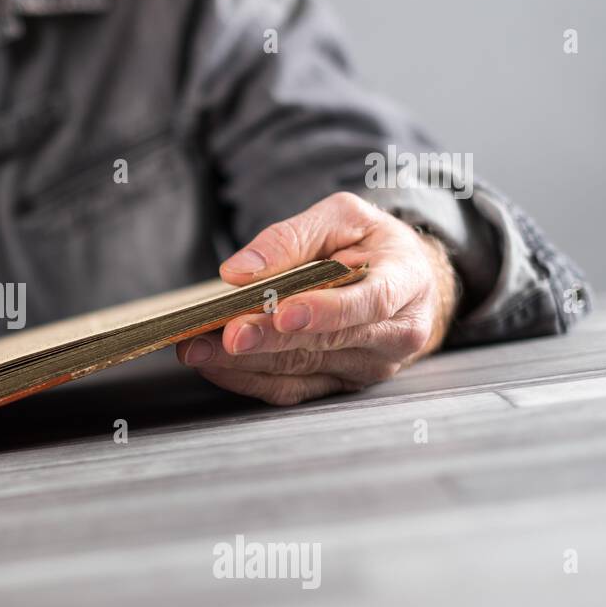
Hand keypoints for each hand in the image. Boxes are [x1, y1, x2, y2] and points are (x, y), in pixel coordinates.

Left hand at [177, 192, 458, 404]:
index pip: (369, 303)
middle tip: (225, 334)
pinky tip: (214, 364)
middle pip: (325, 342)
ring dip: (245, 363)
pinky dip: (248, 379)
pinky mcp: (339, 383)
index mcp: (404, 283)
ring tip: (200, 348)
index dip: (326, 311)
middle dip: (269, 340)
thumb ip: (292, 237)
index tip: (284, 313)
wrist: (405, 279)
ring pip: (301, 370)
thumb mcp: (342, 217)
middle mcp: (393, 334)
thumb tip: (240, 271)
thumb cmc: (373, 244)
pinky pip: (291, 389)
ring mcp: (367, 366)